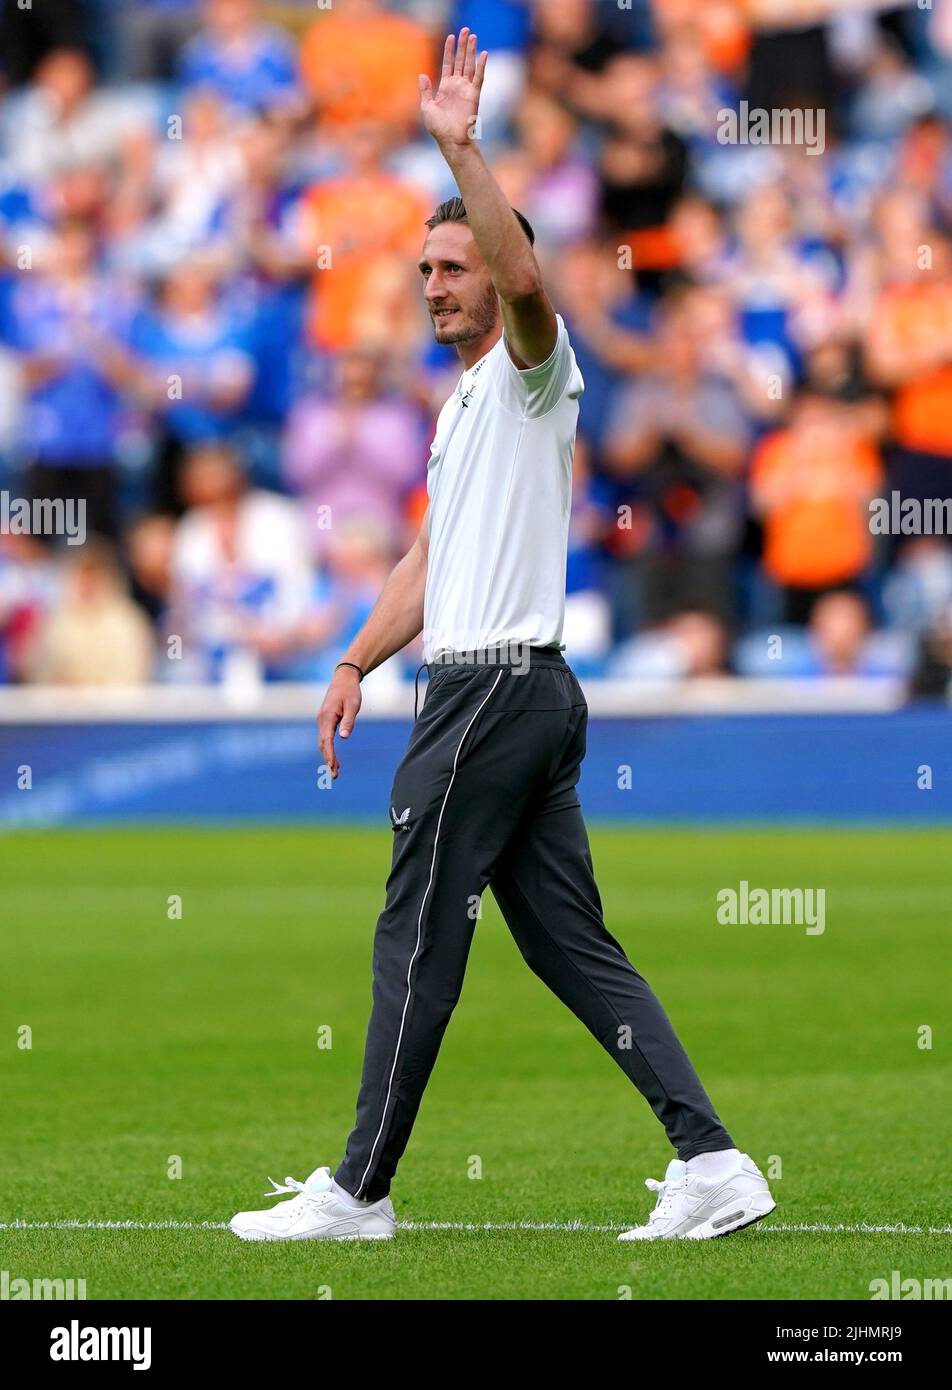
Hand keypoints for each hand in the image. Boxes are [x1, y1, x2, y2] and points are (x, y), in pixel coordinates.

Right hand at [318, 665, 362, 779]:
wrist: (344, 678)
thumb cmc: (350, 691)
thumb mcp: (353, 705)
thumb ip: (349, 721)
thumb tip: (344, 737)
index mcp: (327, 716)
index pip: (327, 740)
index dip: (329, 754)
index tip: (332, 766)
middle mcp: (322, 719)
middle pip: (323, 744)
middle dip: (328, 760)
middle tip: (335, 776)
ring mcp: (322, 720)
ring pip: (323, 742)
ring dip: (328, 756)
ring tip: (335, 771)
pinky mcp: (326, 720)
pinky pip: (325, 738)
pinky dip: (328, 749)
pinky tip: (334, 758)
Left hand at [419, 28, 486, 149]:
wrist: (450, 140)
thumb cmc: (438, 128)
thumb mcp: (426, 107)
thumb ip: (425, 91)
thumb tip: (422, 75)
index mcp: (445, 87)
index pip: (448, 63)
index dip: (449, 50)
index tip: (451, 37)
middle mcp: (456, 86)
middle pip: (460, 60)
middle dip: (462, 45)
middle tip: (465, 30)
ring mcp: (466, 90)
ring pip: (469, 65)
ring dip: (471, 51)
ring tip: (473, 36)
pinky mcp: (474, 95)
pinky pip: (479, 78)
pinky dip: (481, 66)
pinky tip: (483, 54)